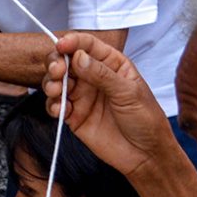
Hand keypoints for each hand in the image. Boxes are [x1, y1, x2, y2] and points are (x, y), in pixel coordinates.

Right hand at [42, 32, 174, 176]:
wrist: (146, 155)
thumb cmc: (146, 119)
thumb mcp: (128, 92)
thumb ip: (102, 74)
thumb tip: (78, 57)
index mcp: (110, 64)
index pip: (87, 45)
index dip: (72, 42)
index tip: (61, 45)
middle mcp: (93, 77)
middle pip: (65, 61)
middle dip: (56, 62)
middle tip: (58, 71)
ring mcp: (82, 96)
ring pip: (56, 82)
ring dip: (51, 83)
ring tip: (56, 90)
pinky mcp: (74, 116)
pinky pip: (55, 106)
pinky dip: (52, 105)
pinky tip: (59, 110)